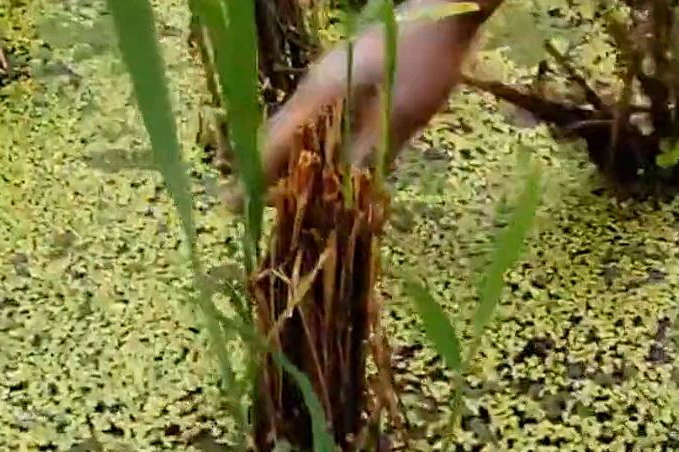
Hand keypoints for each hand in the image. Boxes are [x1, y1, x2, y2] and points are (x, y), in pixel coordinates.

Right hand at [260, 0, 484, 185]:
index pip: (274, 141)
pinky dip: (311, 143)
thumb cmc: (423, 61)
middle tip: (255, 205)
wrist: (444, 12)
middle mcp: (315, 86)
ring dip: (289, 158)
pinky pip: (316, 115)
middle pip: (280, 134)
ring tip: (281, 192)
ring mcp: (329, 77)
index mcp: (320, 94)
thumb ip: (370, 154)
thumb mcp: (402, 114)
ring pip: (298, 125)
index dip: (256, 176)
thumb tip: (341, 195)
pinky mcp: (345, 75)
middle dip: (266, 171)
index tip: (233, 204)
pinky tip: (320, 162)